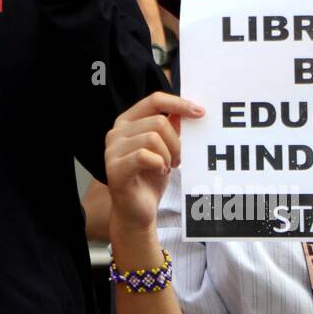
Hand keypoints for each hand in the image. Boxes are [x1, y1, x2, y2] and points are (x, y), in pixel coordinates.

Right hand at [105, 92, 202, 233]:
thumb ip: (171, 127)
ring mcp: (112, 150)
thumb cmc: (150, 178)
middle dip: (176, 142)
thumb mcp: (166, 149)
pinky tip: (160, 172)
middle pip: (158, 121)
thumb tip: (187, 110)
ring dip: (168, 155)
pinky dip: (159, 164)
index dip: (179, 103)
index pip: (154, 100)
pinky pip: (144, 156)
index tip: (200, 112)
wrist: (137, 212)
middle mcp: (116, 133)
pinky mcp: (114, 169)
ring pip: (152, 138)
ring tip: (168, 167)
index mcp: (127, 122)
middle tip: (178, 159)